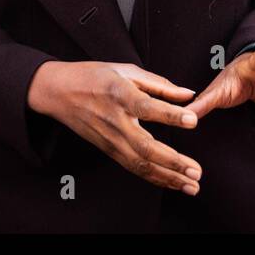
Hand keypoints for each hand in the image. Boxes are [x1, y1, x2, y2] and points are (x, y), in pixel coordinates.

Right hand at [27, 61, 202, 193]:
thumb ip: (160, 84)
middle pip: (145, 147)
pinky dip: (155, 177)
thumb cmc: (93, 77)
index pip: (147, 107)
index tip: (193, 120)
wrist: (58, 93)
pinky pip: (133, 167)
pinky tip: (173, 182)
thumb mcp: (126, 70)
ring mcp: (110, 139)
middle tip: (196, 171)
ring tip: (192, 185)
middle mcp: (115, 121)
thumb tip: (189, 94)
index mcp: (120, 94)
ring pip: (140, 164)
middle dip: (173, 162)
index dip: (170, 115)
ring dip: (168, 177)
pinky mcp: (108, 150)